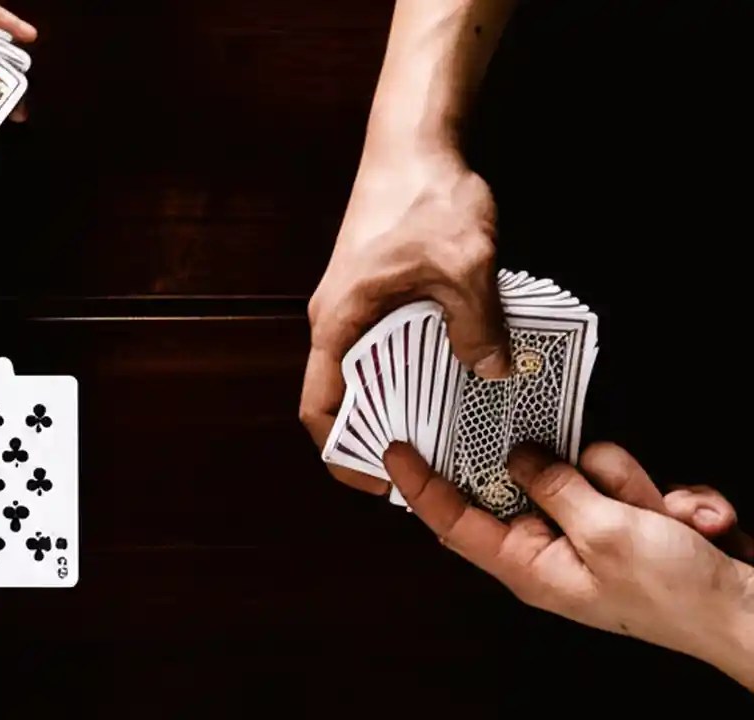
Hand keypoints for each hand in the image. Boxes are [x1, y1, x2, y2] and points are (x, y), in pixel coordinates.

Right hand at [300, 152, 510, 494]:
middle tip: (429, 463)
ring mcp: (356, 304)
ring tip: (449, 426)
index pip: (320, 408)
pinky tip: (458, 371)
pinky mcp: (378, 289)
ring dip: (402, 401)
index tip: (378, 482)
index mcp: (338, 322)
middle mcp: (337, 320)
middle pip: (345, 397)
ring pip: (370, 371)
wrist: (412, 140)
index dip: (342, 453)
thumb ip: (477, 324)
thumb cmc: (423, 196)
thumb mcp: (464, 265)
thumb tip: (493, 372)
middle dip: (380, 435)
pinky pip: (389, 345)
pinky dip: (415, 367)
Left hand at [383, 440, 753, 688]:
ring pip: (587, 470)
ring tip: (664, 517)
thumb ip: (556, 486)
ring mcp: (592, 533)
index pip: (455, 522)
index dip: (421, 486)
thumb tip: (521, 456)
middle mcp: (552, 549)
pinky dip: (669, 500)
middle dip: (573, 474)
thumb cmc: (677, 592)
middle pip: (528, 481)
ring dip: (632, 486)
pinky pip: (631, 482)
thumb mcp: (606, 531)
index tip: (394, 448)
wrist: (751, 612)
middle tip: (602, 483)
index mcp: (528, 566)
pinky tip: (694, 524)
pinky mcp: (629, 519)